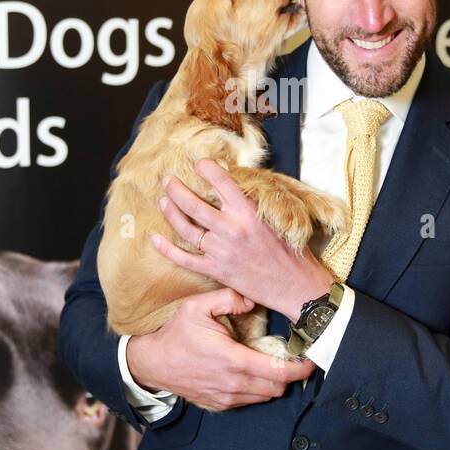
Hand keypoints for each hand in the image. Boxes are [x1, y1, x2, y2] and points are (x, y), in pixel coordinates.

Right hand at [125, 287, 313, 410]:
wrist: (153, 362)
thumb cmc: (176, 334)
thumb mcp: (198, 306)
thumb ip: (229, 298)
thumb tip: (253, 298)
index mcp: (233, 360)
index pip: (279, 372)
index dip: (301, 369)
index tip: (311, 361)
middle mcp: (232, 383)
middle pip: (277, 388)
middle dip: (290, 375)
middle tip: (293, 358)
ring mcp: (226, 397)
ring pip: (265, 397)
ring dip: (274, 382)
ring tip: (274, 363)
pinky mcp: (220, 404)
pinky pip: (250, 401)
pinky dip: (258, 389)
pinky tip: (253, 372)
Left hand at [150, 158, 334, 321]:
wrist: (296, 286)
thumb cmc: (292, 251)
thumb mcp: (278, 218)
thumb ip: (255, 202)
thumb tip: (236, 186)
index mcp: (248, 212)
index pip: (221, 180)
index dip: (206, 167)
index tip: (199, 163)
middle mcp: (231, 229)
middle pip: (193, 203)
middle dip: (176, 188)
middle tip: (167, 179)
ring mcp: (221, 251)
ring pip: (185, 227)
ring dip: (170, 211)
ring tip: (162, 200)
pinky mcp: (216, 271)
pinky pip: (184, 259)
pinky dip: (167, 249)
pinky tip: (154, 239)